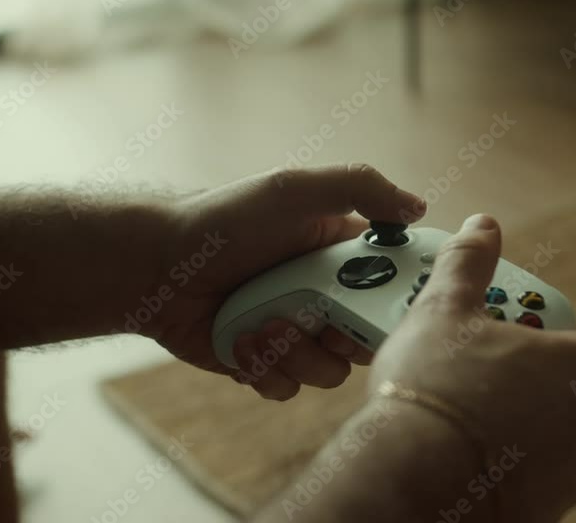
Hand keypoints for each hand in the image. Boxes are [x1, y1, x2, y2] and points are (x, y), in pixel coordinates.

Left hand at [149, 164, 425, 399]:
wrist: (156, 266)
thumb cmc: (225, 221)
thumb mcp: (295, 189)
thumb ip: (361, 187)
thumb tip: (419, 208)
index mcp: (341, 258)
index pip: (394, 289)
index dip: (397, 303)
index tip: (382, 305)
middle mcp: (324, 298)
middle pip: (368, 340)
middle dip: (343, 337)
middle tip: (318, 321)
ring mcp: (294, 334)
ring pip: (330, 372)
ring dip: (296, 354)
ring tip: (261, 325)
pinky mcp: (263, 364)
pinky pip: (289, 388)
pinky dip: (264, 370)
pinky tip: (240, 341)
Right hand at [369, 214, 575, 520]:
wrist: (412, 478)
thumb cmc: (435, 388)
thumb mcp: (442, 309)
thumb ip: (469, 262)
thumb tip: (483, 224)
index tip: (550, 345)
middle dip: (545, 392)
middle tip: (491, 382)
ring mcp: (571, 475)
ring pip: (560, 445)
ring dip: (529, 434)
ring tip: (471, 425)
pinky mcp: (546, 513)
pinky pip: (537, 484)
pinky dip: (513, 475)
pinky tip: (468, 465)